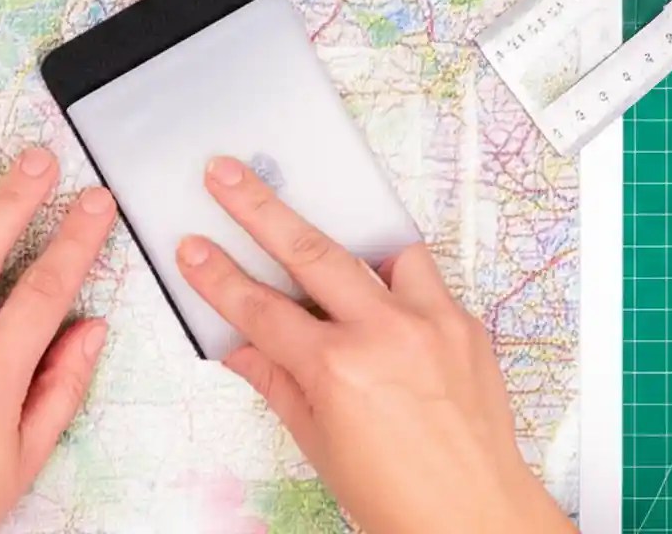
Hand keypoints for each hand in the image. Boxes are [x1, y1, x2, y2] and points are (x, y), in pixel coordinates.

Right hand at [176, 156, 575, 533]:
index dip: (219, 278)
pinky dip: (396, 281)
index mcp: (339, 371)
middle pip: (310, 253)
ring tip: (320, 232)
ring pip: (380, 252)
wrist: (479, 520)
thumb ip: (276, 379)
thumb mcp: (317, 442)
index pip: (261, 310)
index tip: (193, 250)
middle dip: (260, 207)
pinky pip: (423, 279)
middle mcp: (387, 336)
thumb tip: (238, 344)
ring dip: (347, 242)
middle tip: (227, 173)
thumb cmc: (399, 499)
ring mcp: (432, 323)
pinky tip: (379, 298)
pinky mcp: (465, 324)